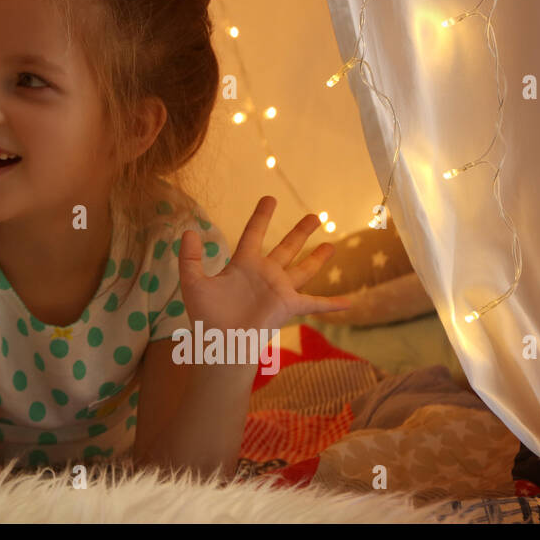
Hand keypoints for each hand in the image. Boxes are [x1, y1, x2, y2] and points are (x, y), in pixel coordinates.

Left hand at [178, 196, 352, 332]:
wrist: (219, 341)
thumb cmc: (205, 315)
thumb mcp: (193, 282)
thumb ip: (189, 258)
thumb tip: (189, 232)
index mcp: (243, 264)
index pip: (254, 233)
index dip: (262, 216)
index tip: (270, 198)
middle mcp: (265, 273)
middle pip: (287, 247)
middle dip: (300, 232)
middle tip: (314, 216)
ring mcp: (279, 289)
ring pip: (303, 269)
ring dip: (318, 258)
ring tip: (332, 245)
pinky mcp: (288, 306)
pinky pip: (314, 304)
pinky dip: (332, 304)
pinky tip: (349, 303)